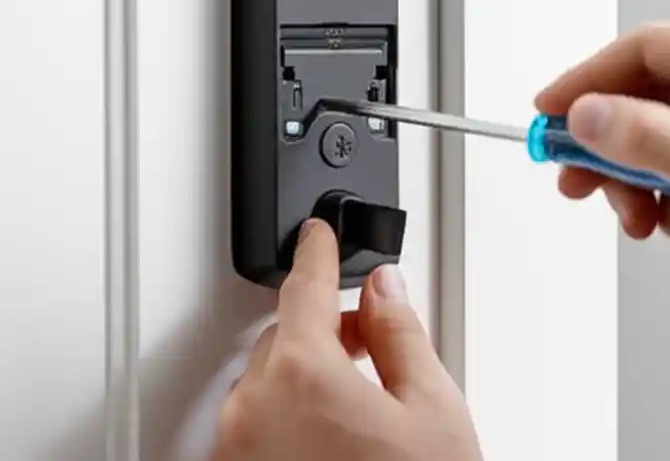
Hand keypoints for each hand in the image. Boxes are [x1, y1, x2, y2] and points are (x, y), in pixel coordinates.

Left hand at [212, 219, 481, 460]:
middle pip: (286, 335)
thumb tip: (384, 289)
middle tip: (372, 337)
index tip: (317, 231)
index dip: (317, 249)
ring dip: (309, 372)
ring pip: (269, 381)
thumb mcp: (432, 410)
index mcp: (302, 371)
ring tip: (363, 401)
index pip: (304, 285)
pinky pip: (258, 423)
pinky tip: (334, 436)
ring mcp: (238, 447)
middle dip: (327, 327)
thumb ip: (401, 333)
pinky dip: (290, 412)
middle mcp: (254, 405)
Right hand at [536, 21, 669, 317]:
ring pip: (667, 134)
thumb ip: (651, 140)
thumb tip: (588, 115)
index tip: (546, 117)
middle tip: (586, 186)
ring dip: (651, 184)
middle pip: (647, 95)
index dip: (583, 83)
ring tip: (659, 223)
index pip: (639, 51)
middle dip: (614, 149)